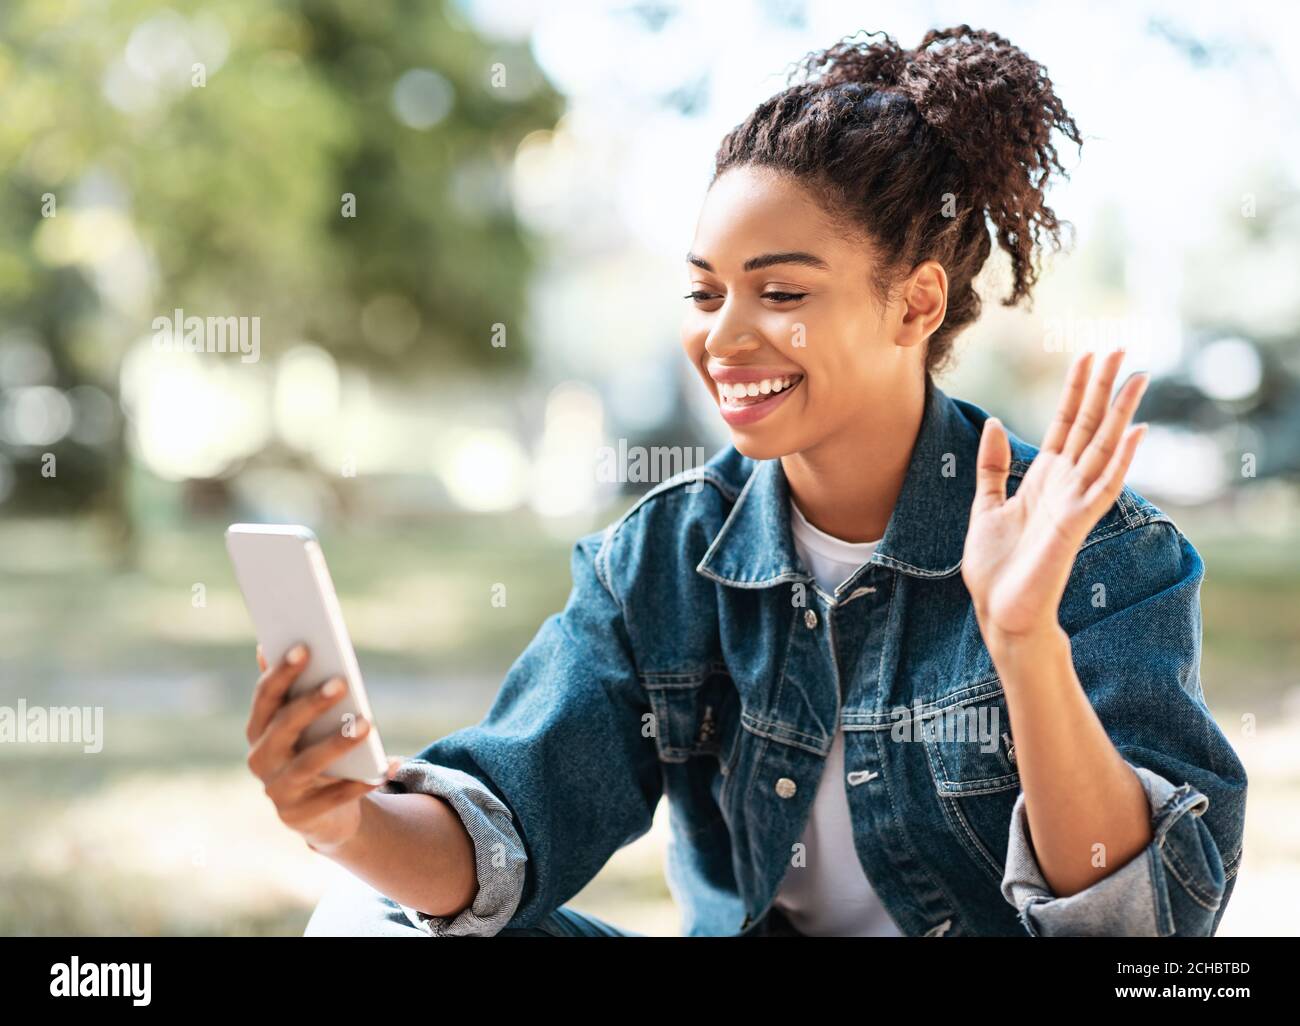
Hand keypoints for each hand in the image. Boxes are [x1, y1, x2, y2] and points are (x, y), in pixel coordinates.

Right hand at [245, 644, 402, 851]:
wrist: (320, 813)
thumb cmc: (313, 750)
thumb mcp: (303, 723)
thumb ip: (291, 689)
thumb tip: (269, 645)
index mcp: (259, 730)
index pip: (266, 697)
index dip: (282, 673)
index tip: (305, 647)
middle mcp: (261, 760)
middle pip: (284, 727)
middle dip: (311, 703)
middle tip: (341, 682)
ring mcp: (278, 791)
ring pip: (307, 764)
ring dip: (337, 743)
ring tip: (367, 724)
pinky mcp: (301, 817)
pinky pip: (334, 798)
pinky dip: (359, 784)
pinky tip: (385, 768)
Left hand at [961, 348, 1148, 643]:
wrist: (999, 610)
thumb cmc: (995, 567)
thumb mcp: (985, 506)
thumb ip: (992, 466)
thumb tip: (994, 422)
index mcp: (1043, 478)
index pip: (1065, 424)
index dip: (1076, 390)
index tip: (1087, 355)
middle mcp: (1064, 485)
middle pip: (1088, 426)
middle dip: (1103, 388)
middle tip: (1120, 348)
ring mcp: (1073, 503)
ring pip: (1103, 448)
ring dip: (1120, 413)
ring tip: (1137, 377)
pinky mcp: (1075, 524)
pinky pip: (1103, 487)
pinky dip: (1120, 460)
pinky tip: (1135, 432)